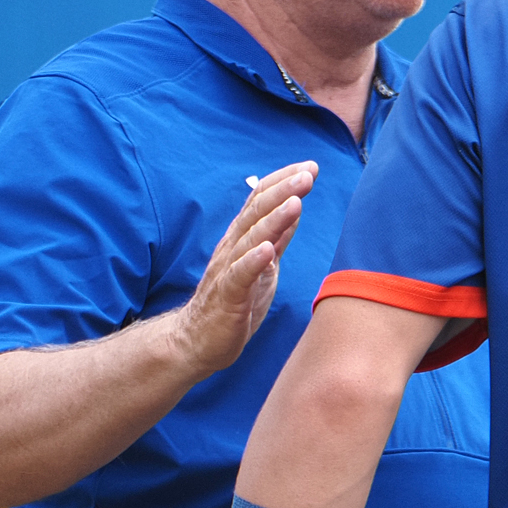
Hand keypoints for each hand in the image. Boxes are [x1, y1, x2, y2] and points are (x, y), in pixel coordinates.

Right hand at [176, 163, 317, 376]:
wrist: (197, 341)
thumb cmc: (234, 302)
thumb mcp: (264, 264)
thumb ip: (277, 237)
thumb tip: (294, 204)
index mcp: (242, 238)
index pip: (260, 200)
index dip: (283, 181)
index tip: (310, 166)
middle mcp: (232, 247)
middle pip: (256, 212)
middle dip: (283, 191)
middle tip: (307, 174)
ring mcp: (228, 270)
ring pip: (250, 238)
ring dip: (273, 219)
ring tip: (294, 202)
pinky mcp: (227, 297)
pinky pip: (239, 276)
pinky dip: (253, 261)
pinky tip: (268, 250)